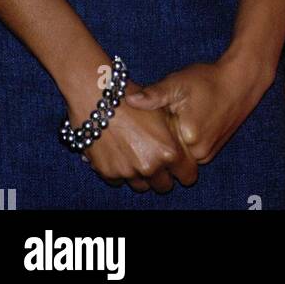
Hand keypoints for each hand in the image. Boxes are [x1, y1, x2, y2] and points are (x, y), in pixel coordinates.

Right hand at [68, 74, 199, 192]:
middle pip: (163, 186)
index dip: (185, 168)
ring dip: (141, 175)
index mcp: (168, 151)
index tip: (180, 163)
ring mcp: (127, 172)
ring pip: (141, 185)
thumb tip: (184, 145)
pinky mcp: (108, 174)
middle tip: (157, 159)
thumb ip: (174, 133)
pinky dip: (121, 172)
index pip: (188, 175)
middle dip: (163, 175)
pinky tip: (119, 153)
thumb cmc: (133, 100)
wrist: (96, 98)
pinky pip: (119, 181)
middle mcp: (149, 166)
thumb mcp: (161, 109)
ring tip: (137, 154)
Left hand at [125, 54, 273, 165]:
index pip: (157, 142)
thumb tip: (129, 100)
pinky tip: (185, 123)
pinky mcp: (211, 154)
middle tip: (164, 116)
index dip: (150, 129)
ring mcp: (206, 156)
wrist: (241, 82)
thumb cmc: (209, 80)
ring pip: (178, 155)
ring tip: (176, 118)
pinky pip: (189, 154)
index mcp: (188, 137)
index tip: (152, 115)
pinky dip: (183, 143)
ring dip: (172, 141)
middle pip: (167, 152)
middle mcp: (199, 152)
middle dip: (161, 138)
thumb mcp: (179, 83)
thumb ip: (154, 95)